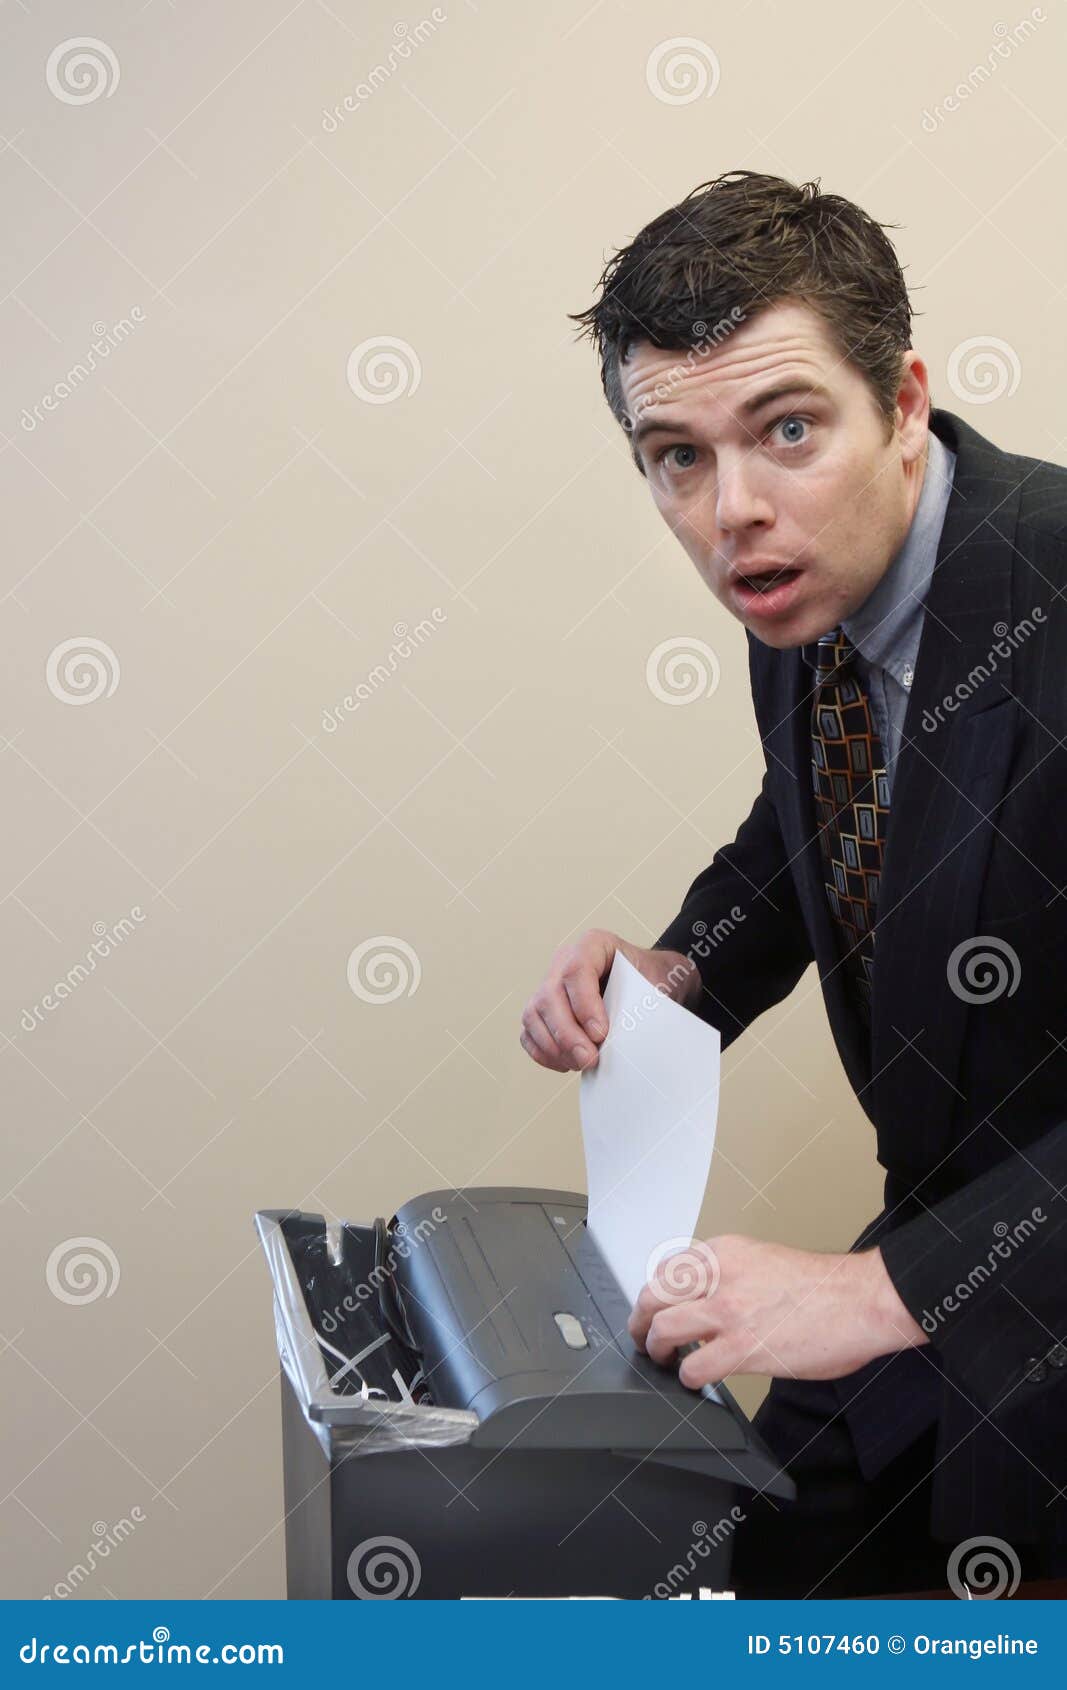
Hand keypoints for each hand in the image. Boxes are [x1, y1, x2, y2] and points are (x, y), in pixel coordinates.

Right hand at [519, 928, 700, 1072]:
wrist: (650, 982)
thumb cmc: (652, 979)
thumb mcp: (655, 983)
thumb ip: (638, 1003)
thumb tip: (622, 1039)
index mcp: (593, 945)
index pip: (576, 969)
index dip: (584, 1004)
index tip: (600, 1034)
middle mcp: (564, 962)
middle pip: (549, 995)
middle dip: (567, 1033)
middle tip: (589, 1059)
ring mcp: (549, 985)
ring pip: (534, 1014)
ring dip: (554, 1046)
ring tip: (581, 1063)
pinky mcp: (542, 1011)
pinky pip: (529, 1032)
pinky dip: (544, 1052)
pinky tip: (567, 1063)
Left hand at [628, 1234, 928, 1386]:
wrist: (859, 1301)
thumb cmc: (824, 1287)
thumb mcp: (764, 1260)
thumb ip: (732, 1275)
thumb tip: (709, 1298)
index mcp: (725, 1253)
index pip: (667, 1269)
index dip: (654, 1294)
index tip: (654, 1308)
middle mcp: (720, 1276)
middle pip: (653, 1295)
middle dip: (640, 1319)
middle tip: (642, 1335)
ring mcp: (729, 1312)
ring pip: (663, 1328)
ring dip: (655, 1348)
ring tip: (662, 1358)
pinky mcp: (742, 1348)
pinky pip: (694, 1367)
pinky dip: (688, 1377)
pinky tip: (695, 1380)